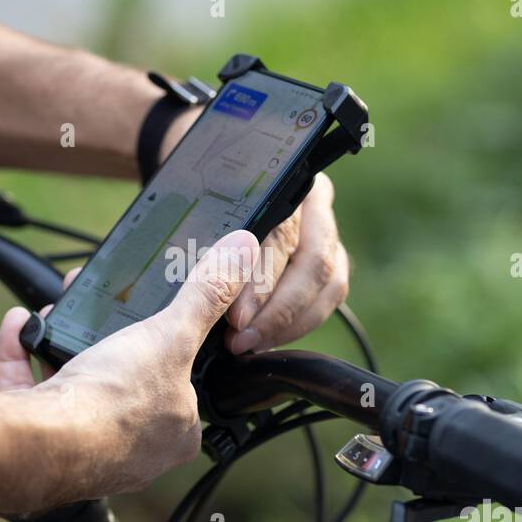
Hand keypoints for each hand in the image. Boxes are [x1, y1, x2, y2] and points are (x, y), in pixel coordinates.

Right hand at [0, 230, 256, 510]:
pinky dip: (23, 353)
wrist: (43, 443)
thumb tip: (241, 254)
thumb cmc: (115, 405)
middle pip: (124, 378)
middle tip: (100, 305)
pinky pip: (32, 388)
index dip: (171, 345)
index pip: (188, 383)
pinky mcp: (40, 438)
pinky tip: (22, 325)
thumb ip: (206, 295)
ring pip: (76, 383)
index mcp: (178, 432)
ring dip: (63, 340)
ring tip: (62, 307)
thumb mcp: (171, 335)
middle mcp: (134, 447)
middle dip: (107, 336)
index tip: (152, 313)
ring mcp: (84, 445)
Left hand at [159, 112, 348, 354]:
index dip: (262, 282)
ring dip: (290, 323)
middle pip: (313, 264)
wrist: (204, 187)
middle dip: (278, 311)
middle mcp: (314, 206)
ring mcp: (326, 236)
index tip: (236, 316)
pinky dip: (297, 325)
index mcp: (288, 178)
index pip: (283, 236)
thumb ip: (209, 244)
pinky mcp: (327, 265)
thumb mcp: (194, 214)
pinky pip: (325, 300)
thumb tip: (218, 279)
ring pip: (328, 286)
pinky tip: (265, 339)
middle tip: (240, 340)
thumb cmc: (196, 198)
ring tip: (250, 343)